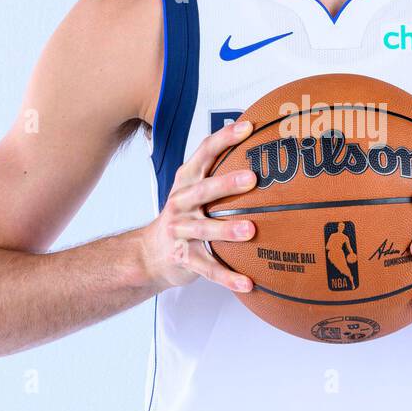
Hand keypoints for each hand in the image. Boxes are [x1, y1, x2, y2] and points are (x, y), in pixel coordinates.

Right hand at [140, 118, 256, 293]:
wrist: (150, 253)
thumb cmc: (184, 216)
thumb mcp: (194, 190)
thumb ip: (219, 171)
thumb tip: (261, 148)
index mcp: (187, 181)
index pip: (205, 153)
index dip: (225, 138)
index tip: (249, 128)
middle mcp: (181, 203)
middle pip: (203, 190)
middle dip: (227, 183)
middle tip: (252, 177)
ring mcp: (180, 231)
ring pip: (205, 229)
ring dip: (227, 230)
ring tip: (251, 230)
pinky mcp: (184, 258)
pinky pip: (208, 268)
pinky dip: (228, 276)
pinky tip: (248, 282)